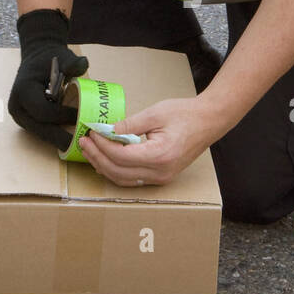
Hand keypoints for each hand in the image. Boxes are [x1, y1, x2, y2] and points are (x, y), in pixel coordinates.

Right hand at [8, 8, 88, 150]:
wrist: (36, 59)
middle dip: (59, 136)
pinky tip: (70, 138)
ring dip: (57, 138)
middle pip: (39, 127)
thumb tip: (83, 63)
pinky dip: (55, 134)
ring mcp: (20, 115)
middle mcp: (17, 106)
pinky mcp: (26, 120)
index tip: (80, 116)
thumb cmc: (49, 58)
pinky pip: (40, 130)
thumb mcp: (61, 57)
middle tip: (79, 144)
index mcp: (23, 90)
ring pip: (39, 132)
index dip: (62, 116)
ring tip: (77, 144)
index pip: (42, 110)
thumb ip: (71, 62)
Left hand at [79, 97, 213, 186]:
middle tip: (85, 142)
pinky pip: (132, 179)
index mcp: (159, 155)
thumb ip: (129, 125)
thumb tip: (107, 131)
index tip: (92, 132)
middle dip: (97, 157)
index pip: (120, 156)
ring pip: (123, 180)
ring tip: (91, 150)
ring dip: (104, 166)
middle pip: (118, 172)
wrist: (209, 121)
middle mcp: (160, 172)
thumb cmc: (186, 114)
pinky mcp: (161, 176)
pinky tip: (106, 159)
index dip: (102, 145)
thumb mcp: (155, 113)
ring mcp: (161, 177)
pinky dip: (116, 170)